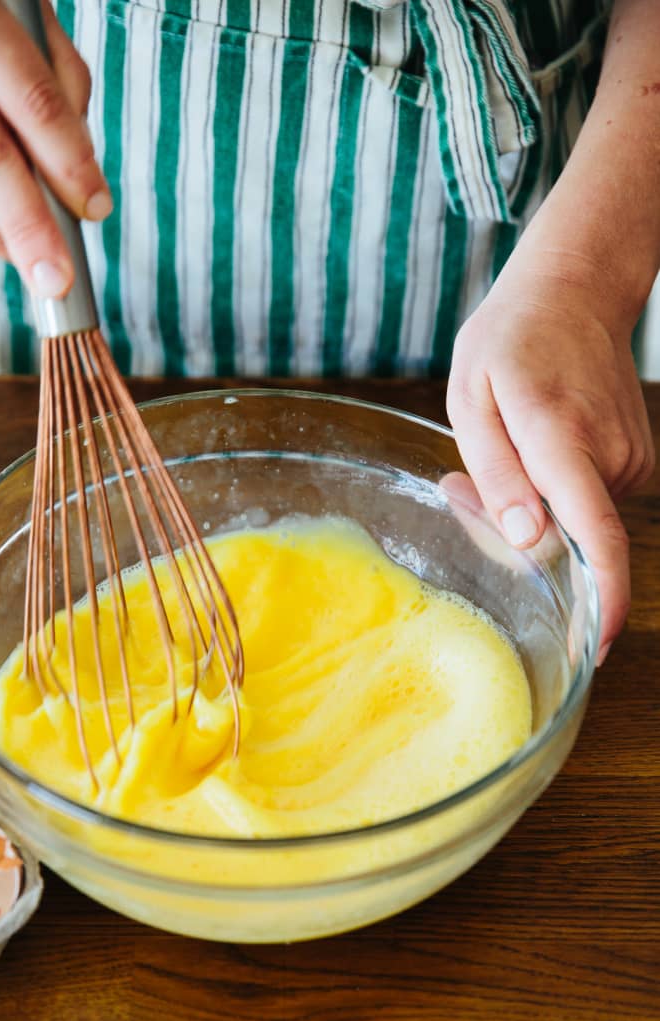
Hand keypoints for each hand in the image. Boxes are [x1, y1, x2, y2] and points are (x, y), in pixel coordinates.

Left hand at [447, 249, 654, 662]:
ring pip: (575, 522)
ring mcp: (631, 460)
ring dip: (532, 510)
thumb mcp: (473, 397)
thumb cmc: (512, 340)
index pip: (596, 534)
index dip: (600, 595)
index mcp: (562, 438)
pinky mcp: (635, 462)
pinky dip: (555, 495)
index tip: (593, 644)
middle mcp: (610, 455)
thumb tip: (524, 537)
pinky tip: (538, 450)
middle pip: (565, 538)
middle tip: (468, 486)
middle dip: (514, 534)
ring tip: (507, 449)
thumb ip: (496, 472)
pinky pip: (587, 504)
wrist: (576, 292)